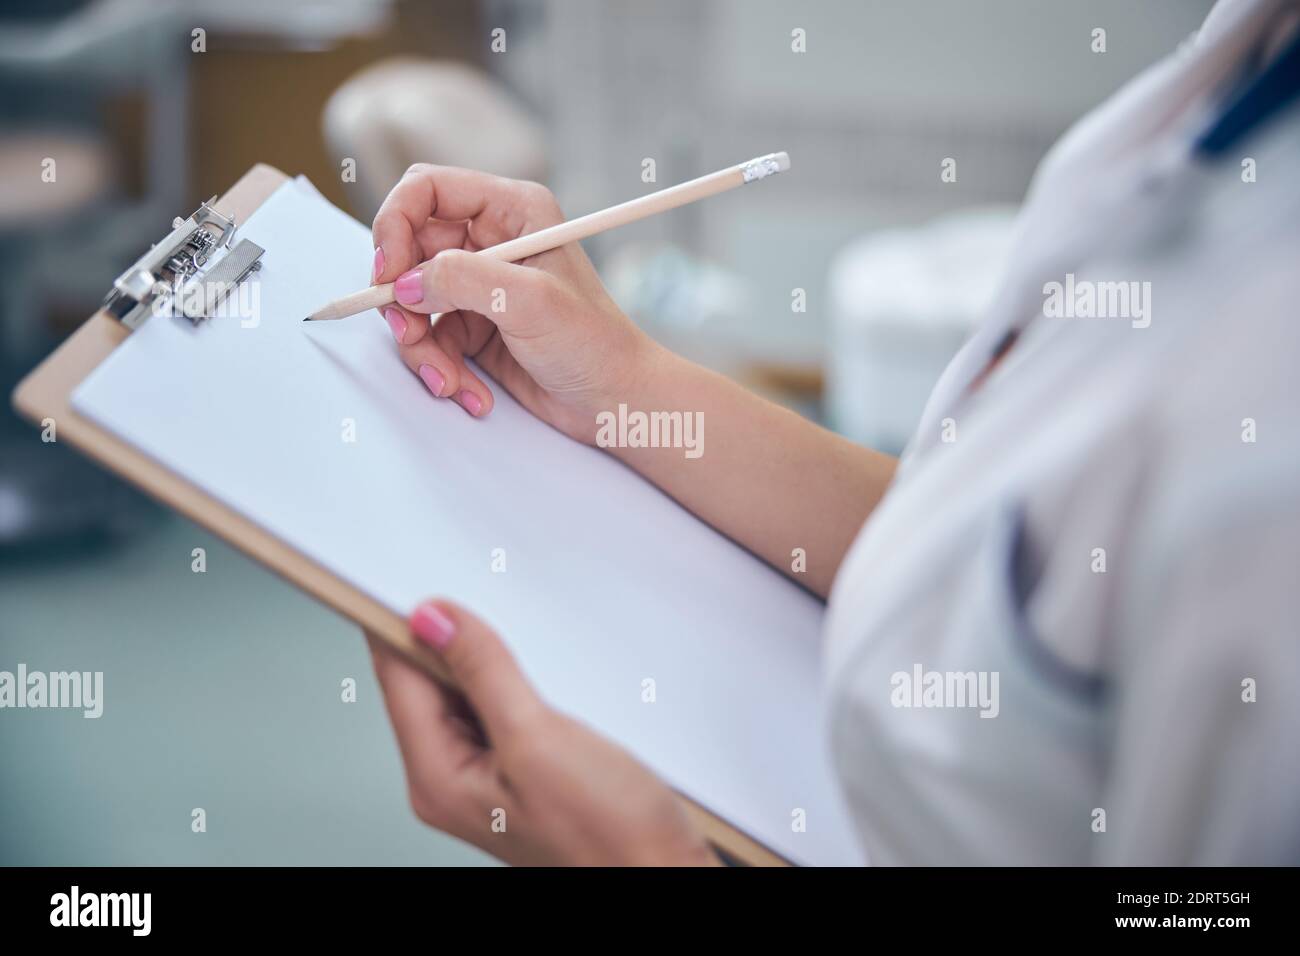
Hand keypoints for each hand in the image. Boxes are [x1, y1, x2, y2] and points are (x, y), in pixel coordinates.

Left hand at [367, 600, 717, 865]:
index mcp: (437, 776)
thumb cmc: (609, 836)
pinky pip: (500, 707)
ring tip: (524, 642)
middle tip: (488, 599)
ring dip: (489, 658)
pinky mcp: (523, 770)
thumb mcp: (538, 738)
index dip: (403, 621)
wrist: (664, 876)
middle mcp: (452, 778)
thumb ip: (482, 673)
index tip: (415, 574)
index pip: (397, 676)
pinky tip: (545, 672)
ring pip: (466, 690)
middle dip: (452, 637)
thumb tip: (432, 620)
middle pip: (426, 681)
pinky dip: (516, 679)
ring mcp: (488, 776)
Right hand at [371, 165, 656, 442]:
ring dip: (421, 347)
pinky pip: (429, 340)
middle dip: (403, 301)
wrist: (616, 401)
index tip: (389, 274)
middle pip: (408, 250)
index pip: (426, 189)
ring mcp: (479, 286)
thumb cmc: (594, 344)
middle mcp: (491, 242)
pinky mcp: (473, 327)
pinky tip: (469, 392)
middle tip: (411, 334)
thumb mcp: (529, 301)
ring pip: (412, 302)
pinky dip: (440, 369)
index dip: (395, 224)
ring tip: (449, 380)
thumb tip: (403, 283)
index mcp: (511, 211)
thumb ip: (462, 279)